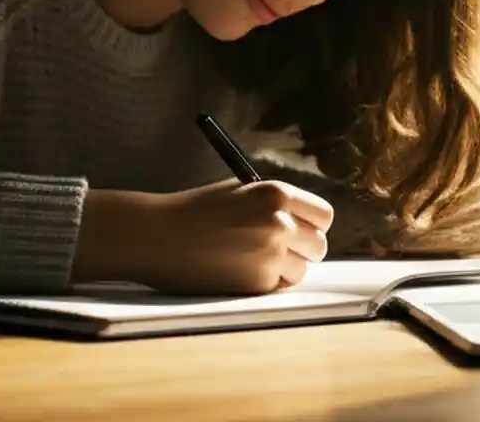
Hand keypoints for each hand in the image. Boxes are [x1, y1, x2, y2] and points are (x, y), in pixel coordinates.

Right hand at [73, 179, 334, 294]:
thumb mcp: (241, 193)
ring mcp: (270, 254)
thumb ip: (275, 206)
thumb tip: (306, 226)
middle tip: (283, 252)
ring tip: (250, 261)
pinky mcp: (257, 283)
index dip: (315, 226)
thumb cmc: (195, 211)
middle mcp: (280, 223)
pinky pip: (276, 287)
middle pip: (319, 246)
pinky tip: (236, 271)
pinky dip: (263, 284)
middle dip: (304, 251)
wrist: (155, 235)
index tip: (306, 232)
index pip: (324, 216)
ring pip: (300, 271)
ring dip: (283, 270)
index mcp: (277, 194)